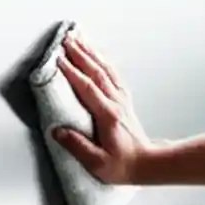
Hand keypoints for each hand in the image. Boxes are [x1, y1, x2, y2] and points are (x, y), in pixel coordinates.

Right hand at [54, 35, 156, 183]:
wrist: (147, 164)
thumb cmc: (122, 166)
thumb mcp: (98, 163)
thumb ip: (77, 147)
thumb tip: (57, 132)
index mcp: (108, 116)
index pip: (87, 88)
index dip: (72, 72)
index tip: (58, 59)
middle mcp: (116, 103)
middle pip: (96, 72)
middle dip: (80, 54)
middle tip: (66, 39)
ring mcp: (121, 100)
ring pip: (105, 70)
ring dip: (91, 53)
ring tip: (79, 39)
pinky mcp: (123, 100)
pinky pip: (112, 74)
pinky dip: (103, 61)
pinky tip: (96, 54)